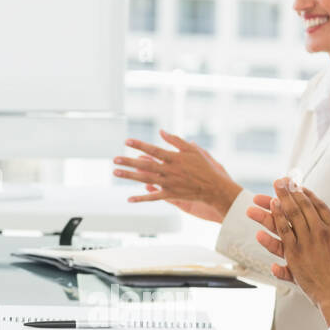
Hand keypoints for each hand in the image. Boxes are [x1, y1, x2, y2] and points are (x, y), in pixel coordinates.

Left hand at [114, 129, 242, 221]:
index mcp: (174, 158)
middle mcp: (169, 171)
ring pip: (145, 179)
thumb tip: (161, 131)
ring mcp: (169, 184)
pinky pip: (154, 197)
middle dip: (128, 161)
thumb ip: (175, 140)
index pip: (153, 150)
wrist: (214, 188)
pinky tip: (129, 199)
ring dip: (130, 176)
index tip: (127, 141)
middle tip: (114, 159)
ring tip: (115, 172)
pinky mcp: (171, 195)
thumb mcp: (192, 150)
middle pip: (145, 165)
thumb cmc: (204, 167)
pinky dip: (142, 198)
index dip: (139, 145)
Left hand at [250, 180, 329, 324]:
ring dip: (283, 199)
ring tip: (275, 187)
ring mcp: (306, 242)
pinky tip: (272, 208)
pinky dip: (278, 217)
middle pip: (304, 207)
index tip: (300, 186)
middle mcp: (321, 233)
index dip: (309, 195)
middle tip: (283, 180)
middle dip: (293, 191)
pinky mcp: (294, 254)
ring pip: (292, 215)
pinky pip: (284, 231)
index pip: (320, 207)